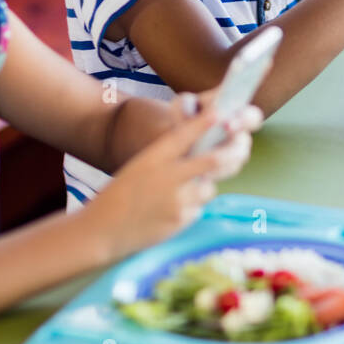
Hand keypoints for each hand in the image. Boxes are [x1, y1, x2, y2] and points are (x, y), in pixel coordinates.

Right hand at [87, 92, 261, 258]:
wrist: (102, 230)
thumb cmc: (121, 195)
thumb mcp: (140, 167)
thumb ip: (170, 160)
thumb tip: (205, 156)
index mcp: (153, 157)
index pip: (183, 136)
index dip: (204, 123)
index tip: (220, 113)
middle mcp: (168, 176)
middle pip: (213, 160)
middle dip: (232, 153)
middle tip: (241, 148)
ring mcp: (177, 200)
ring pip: (209, 187)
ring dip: (203, 187)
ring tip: (177, 194)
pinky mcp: (182, 220)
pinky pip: (199, 208)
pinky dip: (192, 207)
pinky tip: (169, 211)